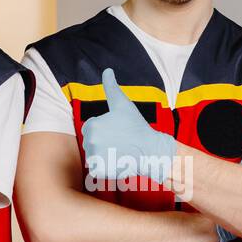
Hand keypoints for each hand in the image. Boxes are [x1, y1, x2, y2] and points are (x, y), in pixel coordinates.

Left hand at [81, 68, 174, 184]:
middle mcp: (90, 141)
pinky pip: (97, 170)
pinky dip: (106, 168)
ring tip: (120, 152)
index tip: (118, 132)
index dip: (105, 131)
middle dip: (104, 144)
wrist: (151, 151)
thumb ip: (111, 87)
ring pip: (94, 156)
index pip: (91, 130)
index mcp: (92, 125)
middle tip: (121, 143)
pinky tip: (118, 162)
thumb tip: (107, 70)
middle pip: (91, 144)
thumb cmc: (137, 126)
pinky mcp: (99, 170)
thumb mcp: (123, 104)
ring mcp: (94, 157)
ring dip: (105, 156)